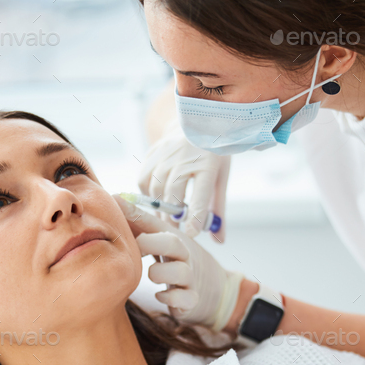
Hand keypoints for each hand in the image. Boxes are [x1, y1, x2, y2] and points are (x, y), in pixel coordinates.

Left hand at [114, 194, 242, 330]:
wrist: (217, 291)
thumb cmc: (179, 263)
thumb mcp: (163, 242)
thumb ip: (139, 224)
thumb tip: (115, 199)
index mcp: (173, 239)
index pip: (154, 223)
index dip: (135, 213)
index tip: (115, 202)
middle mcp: (184, 255)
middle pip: (172, 242)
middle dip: (150, 242)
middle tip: (136, 247)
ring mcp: (190, 278)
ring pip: (179, 271)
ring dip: (159, 273)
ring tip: (151, 275)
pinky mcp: (192, 299)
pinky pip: (184, 298)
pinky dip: (170, 298)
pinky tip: (160, 295)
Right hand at [137, 118, 230, 241]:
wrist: (196, 123)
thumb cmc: (212, 157)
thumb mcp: (220, 180)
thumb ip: (218, 211)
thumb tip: (219, 241)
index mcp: (208, 166)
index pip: (200, 197)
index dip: (195, 218)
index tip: (191, 234)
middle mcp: (185, 160)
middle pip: (174, 198)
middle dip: (173, 219)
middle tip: (175, 230)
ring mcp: (166, 156)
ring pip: (156, 193)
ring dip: (161, 209)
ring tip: (168, 215)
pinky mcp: (151, 155)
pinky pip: (144, 184)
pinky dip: (150, 196)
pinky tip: (159, 197)